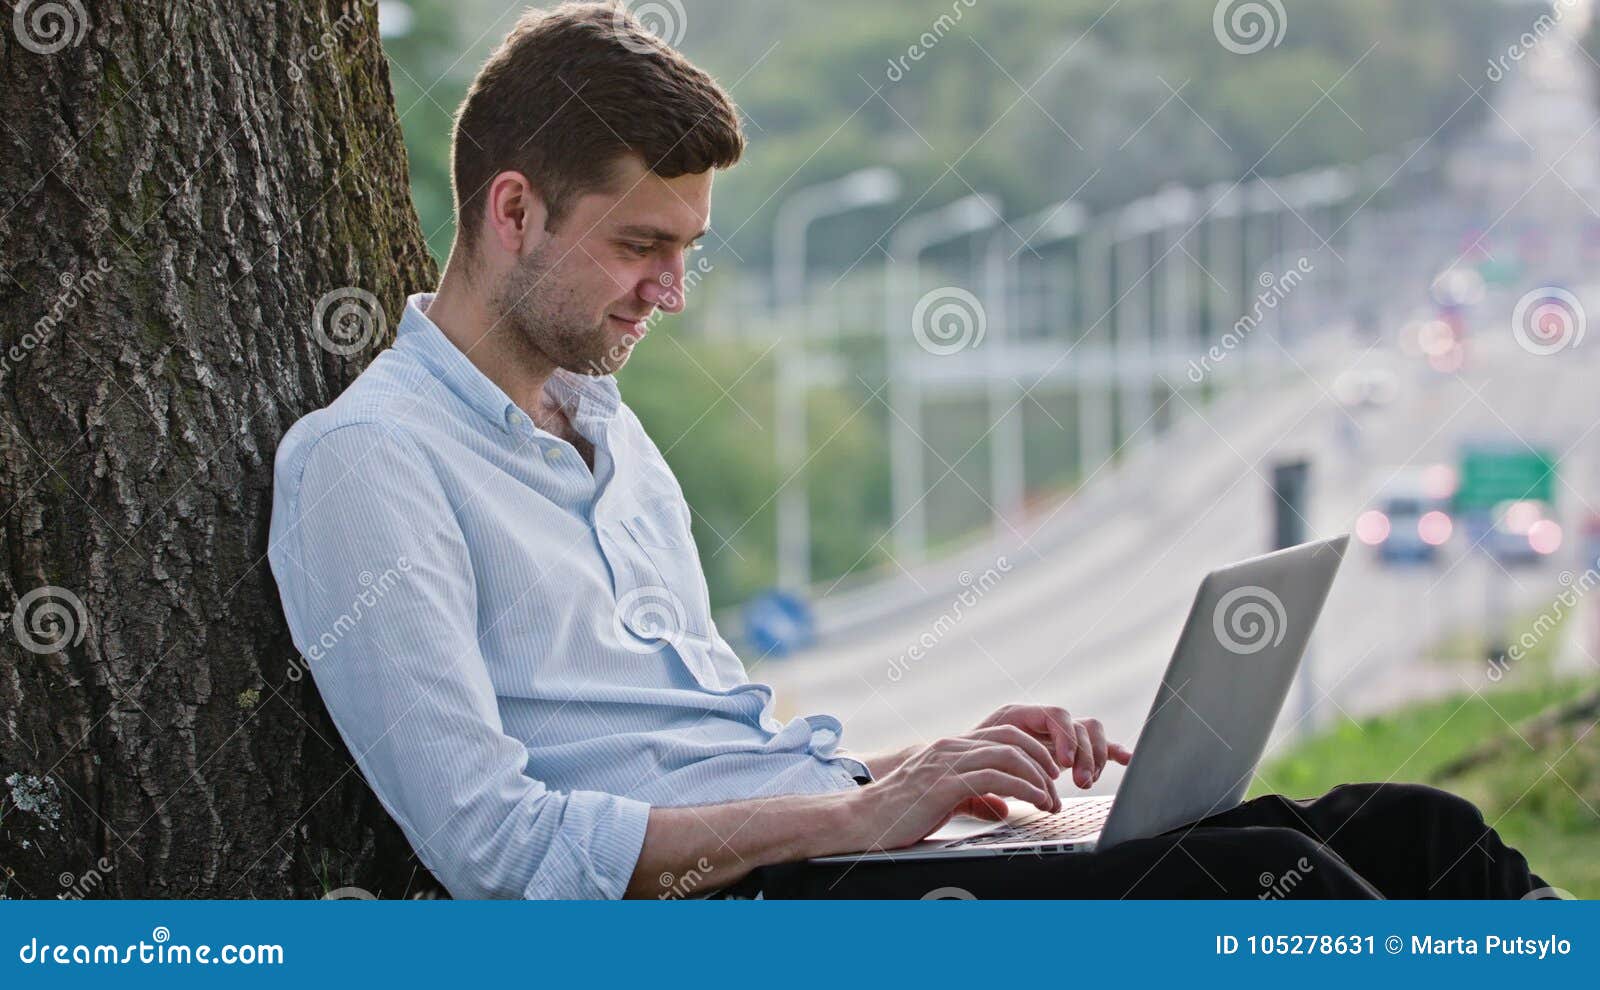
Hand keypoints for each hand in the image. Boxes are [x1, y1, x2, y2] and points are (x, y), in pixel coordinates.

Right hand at [842, 731, 1064, 851]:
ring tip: (1050, 800)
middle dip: (1043, 760)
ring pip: (1008, 754)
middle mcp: (951, 747)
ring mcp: (946, 763)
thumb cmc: (898, 814)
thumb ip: (973, 797)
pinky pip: (995, 778)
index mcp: (951, 748)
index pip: (1005, 735)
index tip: (1049, 777)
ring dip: (1038, 778)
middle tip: (1056, 787)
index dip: (1034, 751)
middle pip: (1013, 737)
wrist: (860, 821)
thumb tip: (1001, 806)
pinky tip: (1034, 801)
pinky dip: (1023, 789)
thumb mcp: (942, 800)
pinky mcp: (944, 784)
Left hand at [974, 704, 1131, 789]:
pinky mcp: (1065, 753)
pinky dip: (1110, 750)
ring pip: (1089, 734)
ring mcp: (1054, 737)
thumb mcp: (973, 771)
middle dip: (1085, 754)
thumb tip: (1001, 801)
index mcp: (1017, 717)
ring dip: (1095, 758)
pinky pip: (1094, 746)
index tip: (1064, 764)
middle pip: (1079, 725)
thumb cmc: (962, 768)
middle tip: (1080, 782)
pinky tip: (1126, 759)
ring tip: (1085, 782)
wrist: (954, 767)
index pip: (1056, 714)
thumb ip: (987, 780)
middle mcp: (1039, 723)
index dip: (1066, 737)